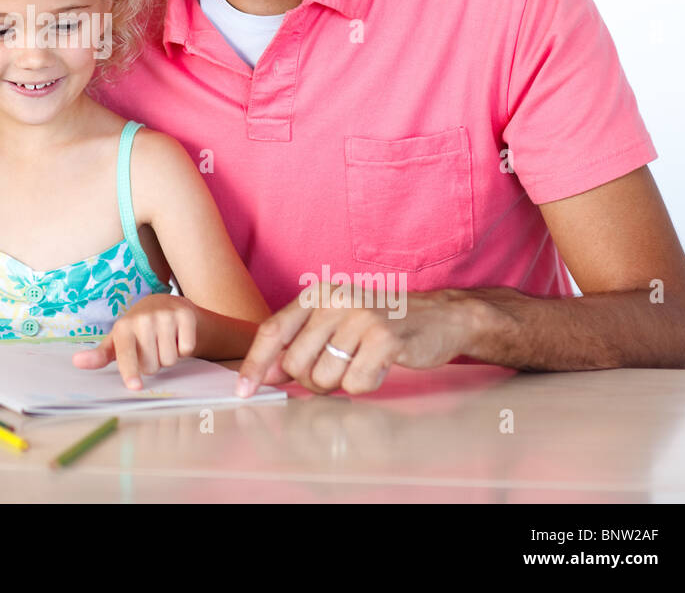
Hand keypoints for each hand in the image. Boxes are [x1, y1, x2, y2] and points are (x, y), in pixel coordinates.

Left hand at [71, 294, 198, 389]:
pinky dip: (184, 349)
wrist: (164, 304)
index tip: (135, 387)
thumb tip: (77, 362)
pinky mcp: (185, 314)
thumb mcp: (117, 341)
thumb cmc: (136, 330)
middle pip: (152, 366)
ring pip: (170, 360)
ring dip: (168, 357)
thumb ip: (99, 355)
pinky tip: (177, 336)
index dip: (130, 371)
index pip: (127, 355)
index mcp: (124, 327)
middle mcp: (144, 319)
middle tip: (151, 348)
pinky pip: (187, 349)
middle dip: (153, 364)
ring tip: (163, 342)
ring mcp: (165, 315)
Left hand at [235, 282, 476, 396]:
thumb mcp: (335, 321)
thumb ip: (300, 342)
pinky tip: (380, 366)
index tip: (244, 390)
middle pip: (295, 363)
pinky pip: (356, 383)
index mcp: (317, 294)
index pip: (272, 330)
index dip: (254, 363)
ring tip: (361, 363)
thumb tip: (265, 373)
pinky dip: (366, 385)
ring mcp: (360, 318)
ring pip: (324, 377)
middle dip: (311, 380)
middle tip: (337, 370)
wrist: (440, 316)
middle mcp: (335, 300)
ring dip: (341, 383)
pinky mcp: (385, 339)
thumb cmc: (381, 323)